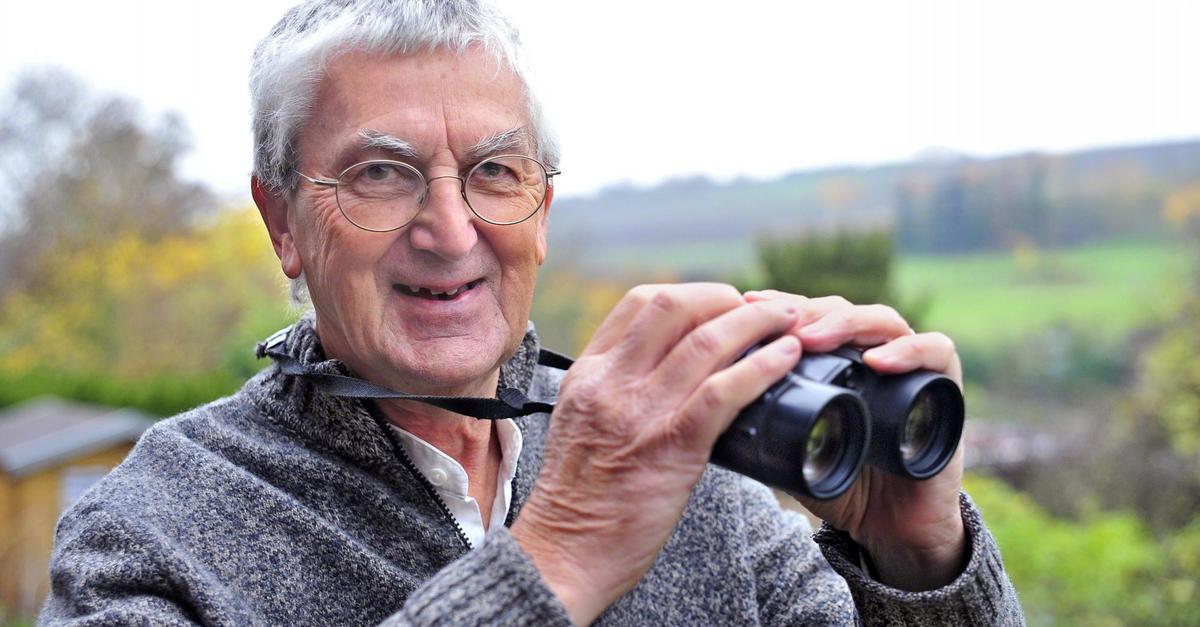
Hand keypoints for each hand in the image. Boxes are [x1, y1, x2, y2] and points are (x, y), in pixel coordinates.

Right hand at [511, 283, 801, 624]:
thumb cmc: (581, 496)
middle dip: (725, 297)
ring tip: (788, 321)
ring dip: (757, 323)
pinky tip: (786, 358)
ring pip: (706, 342)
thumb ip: (615, 388)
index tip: (721, 304)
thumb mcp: (581, 421)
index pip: (640, 303)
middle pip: (674, 307)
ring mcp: (640, 412)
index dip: (691, 294)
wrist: (566, 551)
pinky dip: (761, 367)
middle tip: (760, 307)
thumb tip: (664, 368)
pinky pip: (723, 392)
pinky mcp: (671, 446)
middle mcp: (612, 382)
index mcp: (591, 372)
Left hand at [744, 290, 966, 591]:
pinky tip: (878, 360)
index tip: (744, 305)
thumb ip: (759, 426)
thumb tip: (704, 405)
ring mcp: (911, 365)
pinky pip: (937, 351)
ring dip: (847, 323)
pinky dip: (910, 350)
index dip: (779, 306)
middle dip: (805, 310)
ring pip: (883, 320)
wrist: (891, 526)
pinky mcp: (946, 387)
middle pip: (841, 310)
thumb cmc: (842, 482)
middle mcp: (873, 353)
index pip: (808, 316)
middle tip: (775, 320)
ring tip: (812, 338)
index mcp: (837, 360)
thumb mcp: (791, 450)